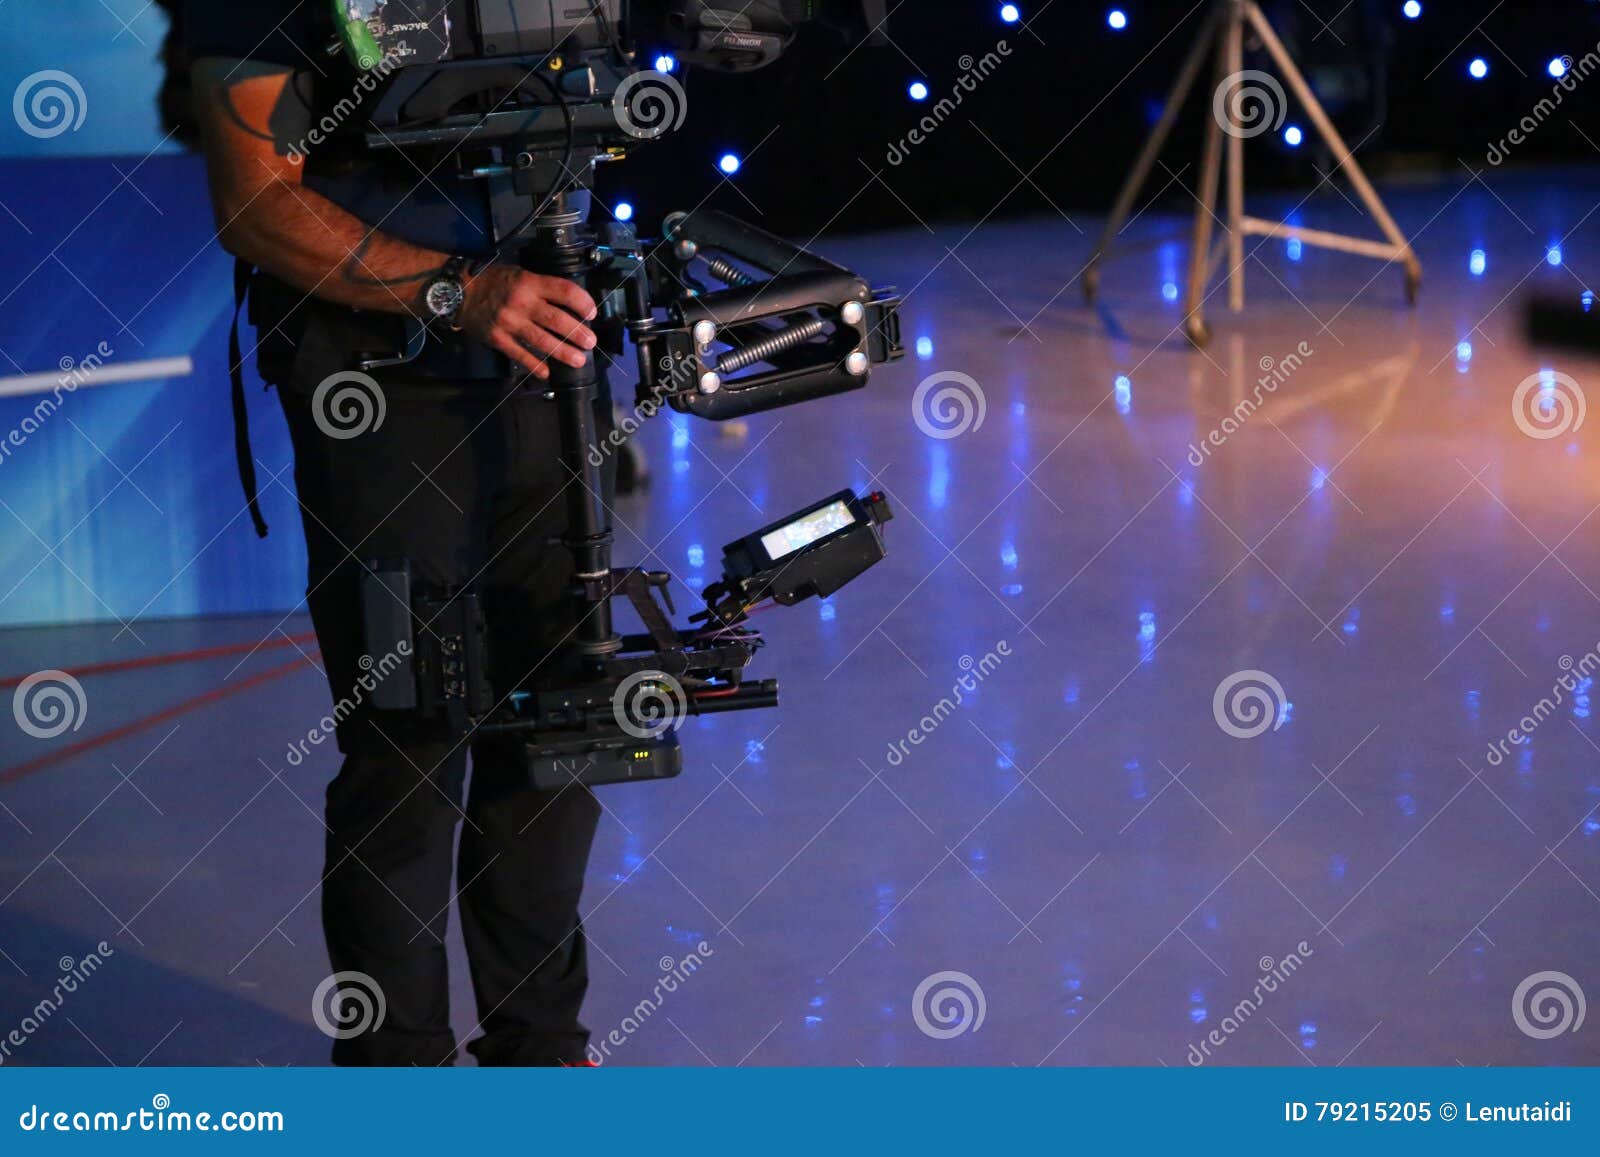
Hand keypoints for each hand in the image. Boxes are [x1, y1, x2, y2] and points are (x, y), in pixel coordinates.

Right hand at [456, 265, 597, 379]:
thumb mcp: (519, 274)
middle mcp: (522, 303)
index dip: (583, 303)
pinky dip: (535, 366)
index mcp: (530, 283)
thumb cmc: (493, 281)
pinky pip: (520, 355)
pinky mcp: (498, 339)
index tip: (592, 313)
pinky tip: (547, 373)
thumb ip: (541, 286)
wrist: (459, 292)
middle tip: (590, 342)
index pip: (564, 291)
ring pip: (543, 341)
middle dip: (578, 333)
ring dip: (564, 352)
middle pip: (557, 320)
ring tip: (578, 360)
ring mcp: (510, 323)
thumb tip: (569, 303)